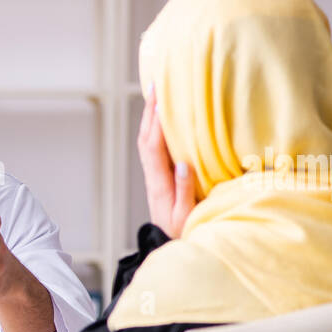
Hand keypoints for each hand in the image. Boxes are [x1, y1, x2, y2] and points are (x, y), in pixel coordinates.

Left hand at [138, 84, 198, 238]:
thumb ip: (184, 190)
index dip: (157, 124)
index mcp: (159, 183)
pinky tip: (161, 118)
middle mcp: (153, 176)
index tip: (162, 102)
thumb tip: (184, 164)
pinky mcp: (158, 177)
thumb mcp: (185, 215)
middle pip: (146, 138)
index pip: (155, 148)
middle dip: (149, 112)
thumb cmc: (180, 233)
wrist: (168, 246)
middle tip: (155, 85)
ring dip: (149, 117)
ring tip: (156, 94)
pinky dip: (154, 129)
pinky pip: (153, 147)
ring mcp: (154, 176)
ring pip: (147, 141)